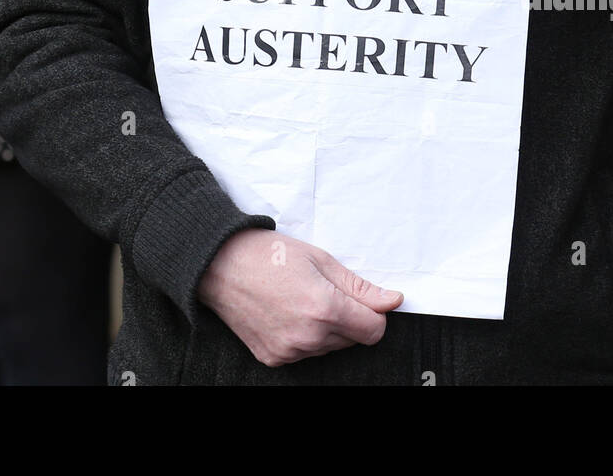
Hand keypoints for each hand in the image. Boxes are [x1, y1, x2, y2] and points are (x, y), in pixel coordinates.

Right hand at [197, 228, 402, 366]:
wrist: (221, 265)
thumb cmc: (269, 254)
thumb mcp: (320, 259)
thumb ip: (359, 286)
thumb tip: (392, 300)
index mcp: (325, 309)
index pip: (374, 330)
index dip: (373, 312)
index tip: (361, 298)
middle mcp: (309, 337)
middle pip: (352, 339)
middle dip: (347, 317)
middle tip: (321, 289)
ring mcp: (290, 351)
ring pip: (329, 347)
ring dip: (325, 328)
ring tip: (300, 298)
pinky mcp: (274, 359)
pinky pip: (305, 353)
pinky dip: (304, 336)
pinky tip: (287, 312)